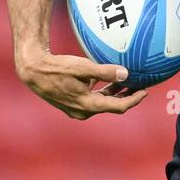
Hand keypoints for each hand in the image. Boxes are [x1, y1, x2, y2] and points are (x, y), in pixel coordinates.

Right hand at [15, 46, 146, 118]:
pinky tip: (108, 80)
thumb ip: (105, 71)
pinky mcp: (72, 103)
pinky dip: (103, 91)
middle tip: (140, 85)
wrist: (33, 71)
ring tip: (127, 82)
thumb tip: (126, 74)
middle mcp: (83, 111)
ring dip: (115, 93)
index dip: (134, 99)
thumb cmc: (57, 68)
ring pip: (102, 102)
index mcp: (88, 105)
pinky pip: (93, 99)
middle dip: (127, 96)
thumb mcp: (83, 67)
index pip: (119, 106)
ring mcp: (76, 109)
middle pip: (112, 106)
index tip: (145, 91)